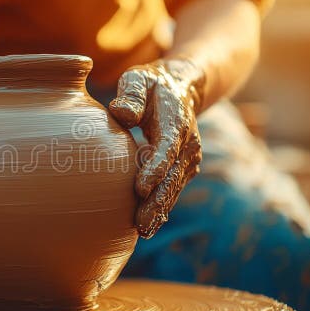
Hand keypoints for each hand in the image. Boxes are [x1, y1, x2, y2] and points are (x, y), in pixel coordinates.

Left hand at [109, 59, 205, 237]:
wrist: (180, 87)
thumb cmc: (150, 84)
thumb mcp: (138, 79)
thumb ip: (131, 94)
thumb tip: (121, 113)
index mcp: (176, 122)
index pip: (166, 149)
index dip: (155, 169)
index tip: (141, 188)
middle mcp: (188, 144)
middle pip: (172, 177)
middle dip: (157, 203)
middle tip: (140, 225)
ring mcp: (188, 159)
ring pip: (173, 189)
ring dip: (160, 211)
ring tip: (143, 231)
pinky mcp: (183, 168)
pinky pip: (173, 190)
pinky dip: (162, 208)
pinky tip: (149, 226)